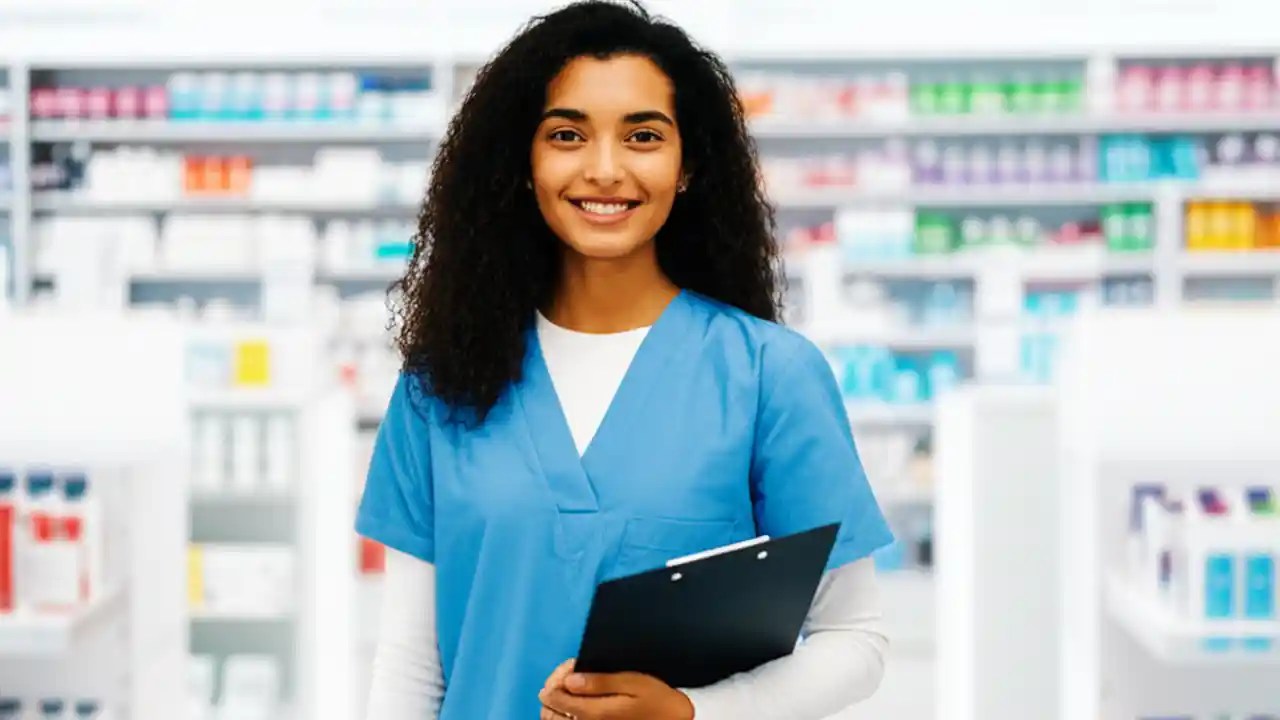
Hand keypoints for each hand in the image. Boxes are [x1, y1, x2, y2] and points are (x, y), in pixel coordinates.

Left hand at [539, 662, 693, 719]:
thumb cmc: (655, 700)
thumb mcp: (632, 682)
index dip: (557, 677)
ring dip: (555, 704)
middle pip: (548, 711)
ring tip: (570, 688)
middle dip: (553, 688)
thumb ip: (599, 681)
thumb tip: (570, 680)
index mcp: (594, 712)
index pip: (554, 695)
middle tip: (569, 675)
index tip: (572, 665)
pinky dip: (562, 715)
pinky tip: (575, 703)